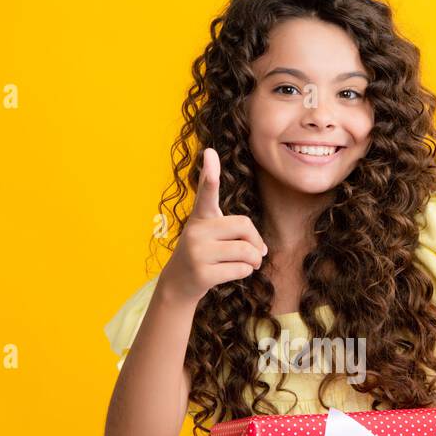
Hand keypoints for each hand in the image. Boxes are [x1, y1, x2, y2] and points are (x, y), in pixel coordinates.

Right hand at [159, 147, 267, 306]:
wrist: (179, 282)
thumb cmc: (203, 251)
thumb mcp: (208, 226)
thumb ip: (226, 214)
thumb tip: (242, 210)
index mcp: (201, 216)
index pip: (207, 191)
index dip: (211, 174)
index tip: (210, 153)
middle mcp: (195, 231)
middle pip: (244, 226)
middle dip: (256, 242)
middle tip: (257, 252)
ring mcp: (197, 252)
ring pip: (246, 251)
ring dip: (254, 260)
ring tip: (248, 263)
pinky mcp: (202, 273)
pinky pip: (241, 269)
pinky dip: (245, 272)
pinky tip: (234, 272)